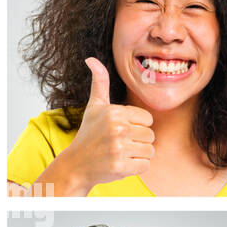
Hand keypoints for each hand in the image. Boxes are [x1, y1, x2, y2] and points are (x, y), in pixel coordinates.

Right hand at [61, 57, 154, 189]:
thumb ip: (99, 82)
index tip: (121, 131)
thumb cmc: (89, 135)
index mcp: (114, 112)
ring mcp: (118, 148)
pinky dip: (137, 168)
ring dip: (138, 156)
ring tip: (121, 154)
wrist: (76, 166)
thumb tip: (91, 59)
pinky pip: (145, 166)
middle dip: (139, 142)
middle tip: (120, 145)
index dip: (137, 126)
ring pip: (150, 151)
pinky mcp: (120, 166)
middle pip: (150, 135)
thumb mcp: (94, 106)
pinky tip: (121, 165)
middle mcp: (117, 128)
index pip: (147, 119)